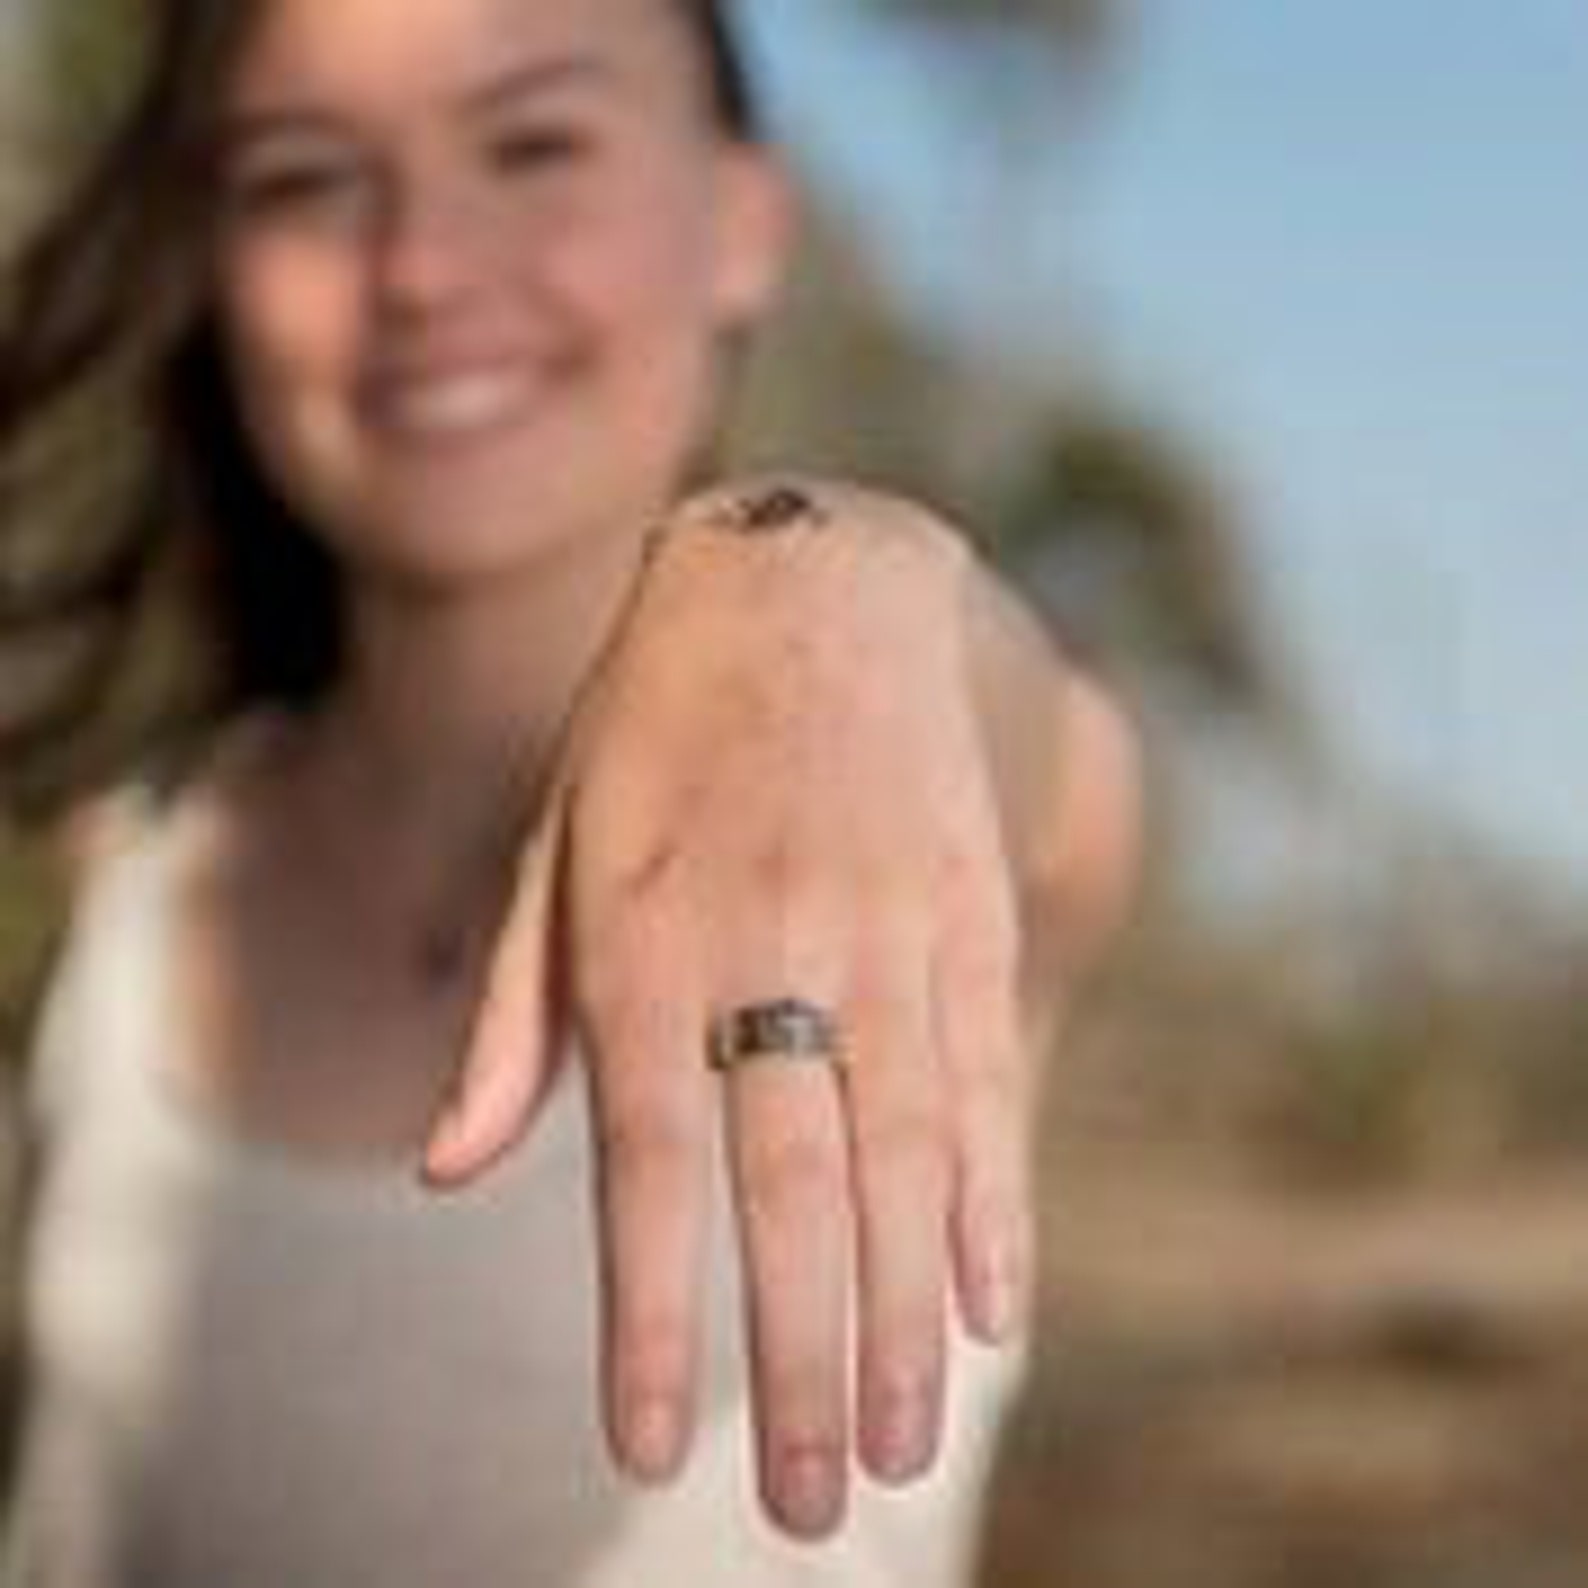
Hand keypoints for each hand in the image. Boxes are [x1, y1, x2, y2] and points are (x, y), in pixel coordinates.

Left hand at [424, 480, 1036, 1539]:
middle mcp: (770, 940)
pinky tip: (993, 1305)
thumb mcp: (556, 840)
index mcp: (643, 932)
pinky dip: (994, 1200)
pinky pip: (987, 1075)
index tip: (655, 1448)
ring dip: (903, 1311)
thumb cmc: (658, 725)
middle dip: (795, 1355)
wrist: (811, 577)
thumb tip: (449, 1170)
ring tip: (898, 1441)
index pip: (646, 1164)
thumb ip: (516, 1012)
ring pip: (906, 1151)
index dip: (653, 1313)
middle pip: (791, 1184)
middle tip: (808, 1502)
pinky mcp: (966, 906)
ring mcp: (885, 924)